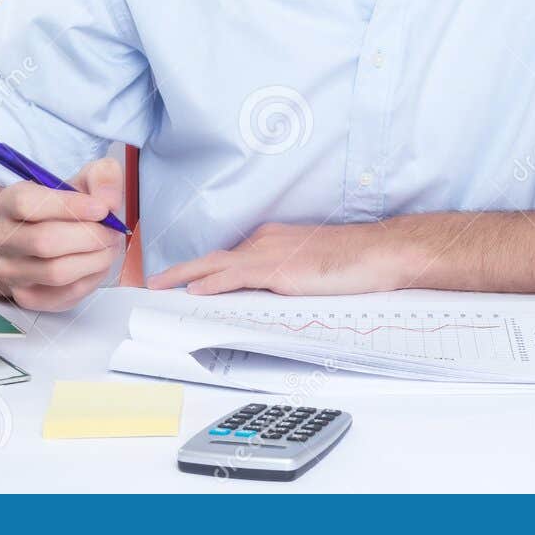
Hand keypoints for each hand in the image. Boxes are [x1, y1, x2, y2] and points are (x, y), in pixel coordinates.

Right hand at [0, 157, 127, 310]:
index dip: (69, 206)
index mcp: (9, 201)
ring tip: (108, 248)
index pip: (27, 204)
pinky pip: (65, 294)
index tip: (102, 209)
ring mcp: (10, 270)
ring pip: (56, 272)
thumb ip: (103, 177)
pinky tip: (96, 265)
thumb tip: (107, 201)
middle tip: (112, 233)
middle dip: (90, 237)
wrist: (53, 237)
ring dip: (94, 260)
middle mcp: (2, 237)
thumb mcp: (88, 179)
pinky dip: (91, 280)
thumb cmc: (69, 208)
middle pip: (44, 242)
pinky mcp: (27, 297)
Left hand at [147, 221, 414, 295]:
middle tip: (155, 281)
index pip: (229, 256)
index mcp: (274, 240)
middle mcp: (267, 242)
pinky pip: (235, 277)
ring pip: (217, 264)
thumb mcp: (312, 267)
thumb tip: (265, 294)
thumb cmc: (354, 261)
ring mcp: (271, 254)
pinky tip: (194, 290)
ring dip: (185, 275)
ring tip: (161, 287)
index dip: (203, 268)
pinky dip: (211, 283)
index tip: (182, 278)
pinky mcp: (279, 270)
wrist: (379, 252)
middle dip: (182, 269)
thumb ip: (285, 276)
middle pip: (215, 257)